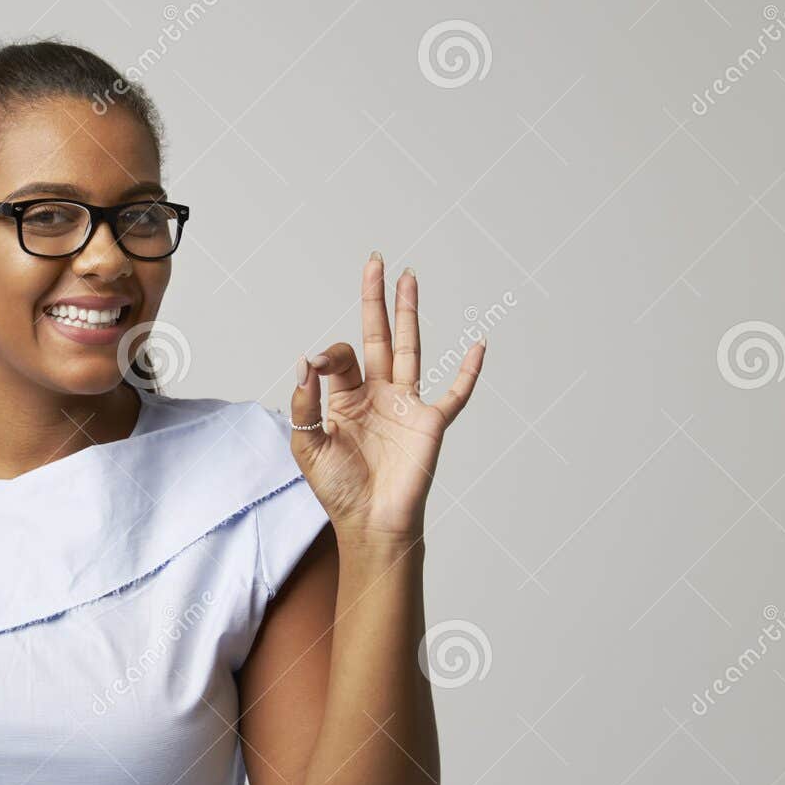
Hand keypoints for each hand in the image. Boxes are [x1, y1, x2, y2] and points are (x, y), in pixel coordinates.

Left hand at [288, 254, 485, 544]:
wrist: (369, 522)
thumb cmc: (339, 489)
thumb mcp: (308, 446)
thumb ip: (305, 405)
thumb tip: (305, 361)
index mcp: (346, 398)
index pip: (339, 358)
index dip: (327, 355)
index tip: (316, 365)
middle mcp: (378, 394)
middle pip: (378, 336)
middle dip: (376, 300)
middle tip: (375, 262)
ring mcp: (406, 404)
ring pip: (410, 348)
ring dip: (409, 314)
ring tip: (408, 278)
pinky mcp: (430, 422)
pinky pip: (455, 394)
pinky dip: (469, 373)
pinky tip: (479, 346)